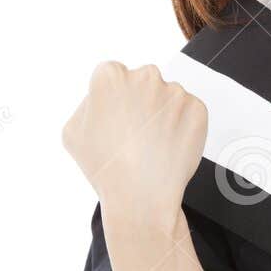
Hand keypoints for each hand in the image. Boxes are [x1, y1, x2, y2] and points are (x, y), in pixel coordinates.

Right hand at [61, 61, 207, 224]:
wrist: (141, 196)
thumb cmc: (105, 168)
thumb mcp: (73, 131)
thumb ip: (88, 104)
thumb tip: (102, 97)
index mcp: (111, 76)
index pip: (113, 75)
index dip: (113, 99)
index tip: (116, 118)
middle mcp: (145, 76)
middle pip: (143, 82)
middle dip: (140, 101)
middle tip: (135, 134)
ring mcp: (174, 92)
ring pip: (168, 98)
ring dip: (163, 115)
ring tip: (152, 146)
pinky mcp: (197, 109)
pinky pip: (189, 113)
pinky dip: (182, 127)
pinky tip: (169, 147)